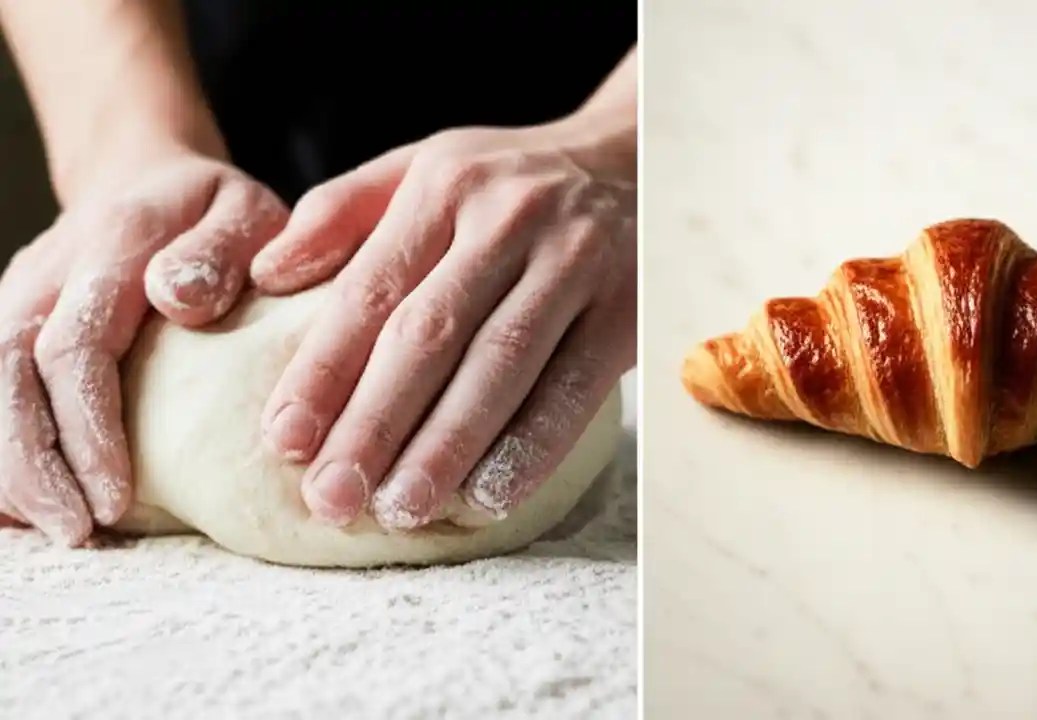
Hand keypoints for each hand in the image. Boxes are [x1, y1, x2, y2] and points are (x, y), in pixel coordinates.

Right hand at [0, 149, 287, 543]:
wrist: (148, 176)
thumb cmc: (216, 212)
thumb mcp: (246, 212)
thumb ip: (220, 251)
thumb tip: (180, 299)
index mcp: (111, 245)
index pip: (75, 348)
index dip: (88, 429)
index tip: (117, 497)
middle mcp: (48, 272)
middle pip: (7, 376)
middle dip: (34, 465)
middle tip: (78, 533)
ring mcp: (18, 295)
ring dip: (9, 466)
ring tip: (57, 529)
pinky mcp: (8, 320)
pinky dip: (0, 449)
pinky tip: (24, 505)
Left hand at [251, 115, 635, 528]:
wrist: (633, 162)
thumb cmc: (508, 183)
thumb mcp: (423, 168)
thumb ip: (340, 212)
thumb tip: (265, 274)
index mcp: (443, 186)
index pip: (371, 289)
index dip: (324, 370)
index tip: (283, 441)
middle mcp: (508, 220)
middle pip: (430, 335)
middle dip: (375, 424)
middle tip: (331, 497)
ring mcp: (574, 264)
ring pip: (500, 366)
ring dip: (447, 446)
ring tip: (401, 508)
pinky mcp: (624, 310)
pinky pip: (572, 390)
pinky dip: (531, 448)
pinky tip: (489, 496)